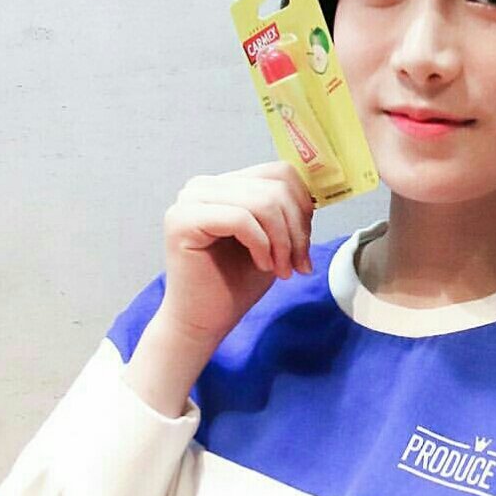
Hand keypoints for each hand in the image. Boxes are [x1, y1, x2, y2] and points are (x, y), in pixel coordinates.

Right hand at [155, 161, 314, 347]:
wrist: (204, 322)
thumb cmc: (235, 284)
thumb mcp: (273, 240)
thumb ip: (286, 213)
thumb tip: (313, 197)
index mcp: (225, 185)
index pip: (278, 173)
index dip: (302, 206)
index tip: (305, 243)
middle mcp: (204, 186)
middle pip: (274, 188)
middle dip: (296, 230)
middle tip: (297, 264)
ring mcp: (190, 200)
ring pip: (262, 202)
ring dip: (282, 241)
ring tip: (281, 269)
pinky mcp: (182, 220)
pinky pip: (241, 219)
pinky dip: (261, 245)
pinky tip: (262, 265)